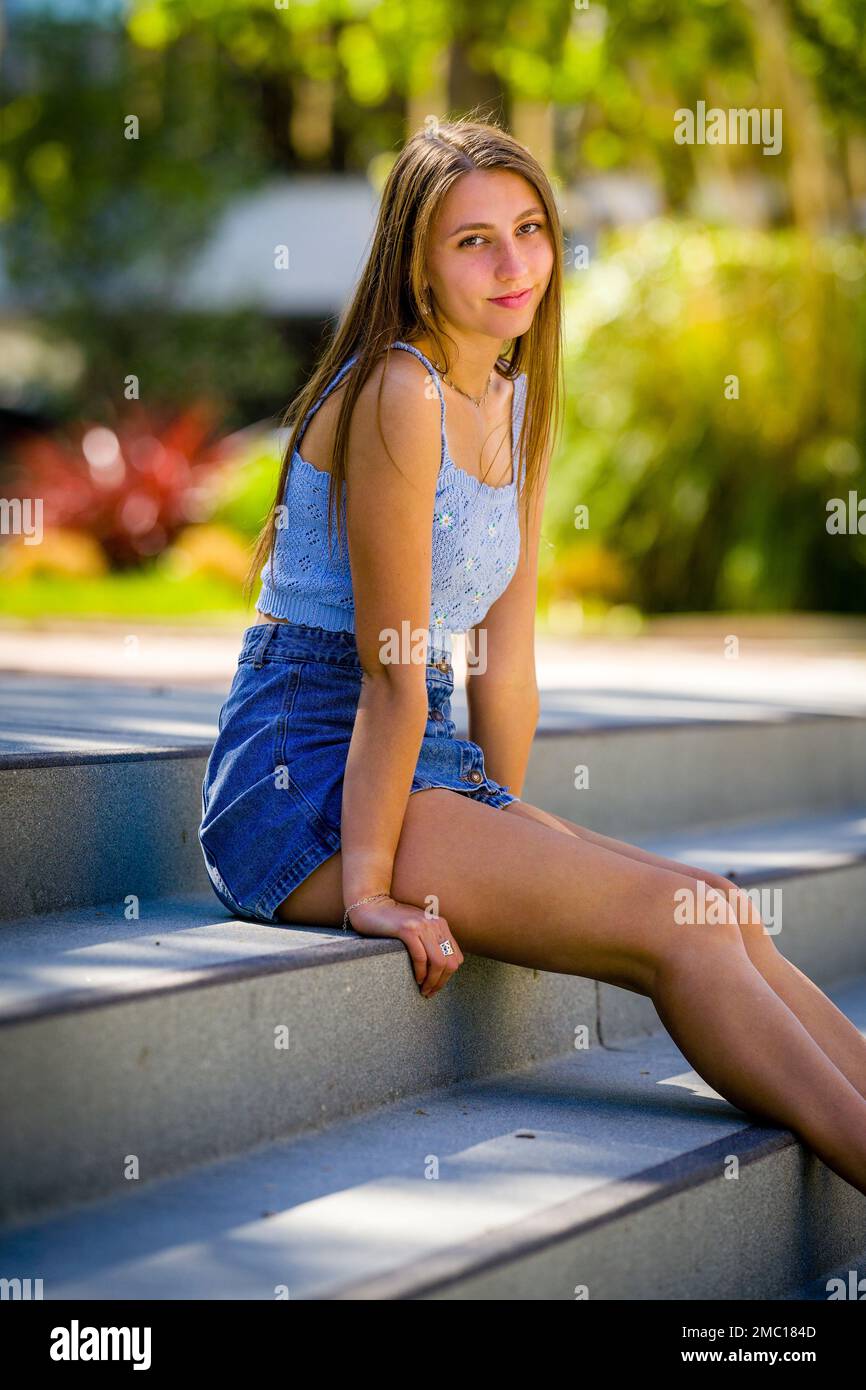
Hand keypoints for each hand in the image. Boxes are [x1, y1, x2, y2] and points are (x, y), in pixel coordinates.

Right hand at [344, 896, 463, 997]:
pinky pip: (421, 957)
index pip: (456, 957)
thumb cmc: (392, 921)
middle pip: (450, 962)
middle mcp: (435, 924)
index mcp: (440, 925)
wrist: (371, 905)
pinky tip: (416, 979)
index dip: (448, 976)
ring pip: (438, 962)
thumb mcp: (418, 927)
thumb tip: (441, 968)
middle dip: (441, 982)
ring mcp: (422, 926)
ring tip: (423, 990)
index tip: (436, 986)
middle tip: (429, 993)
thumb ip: (431, 940)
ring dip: (432, 981)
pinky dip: (420, 972)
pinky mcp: (407, 930)